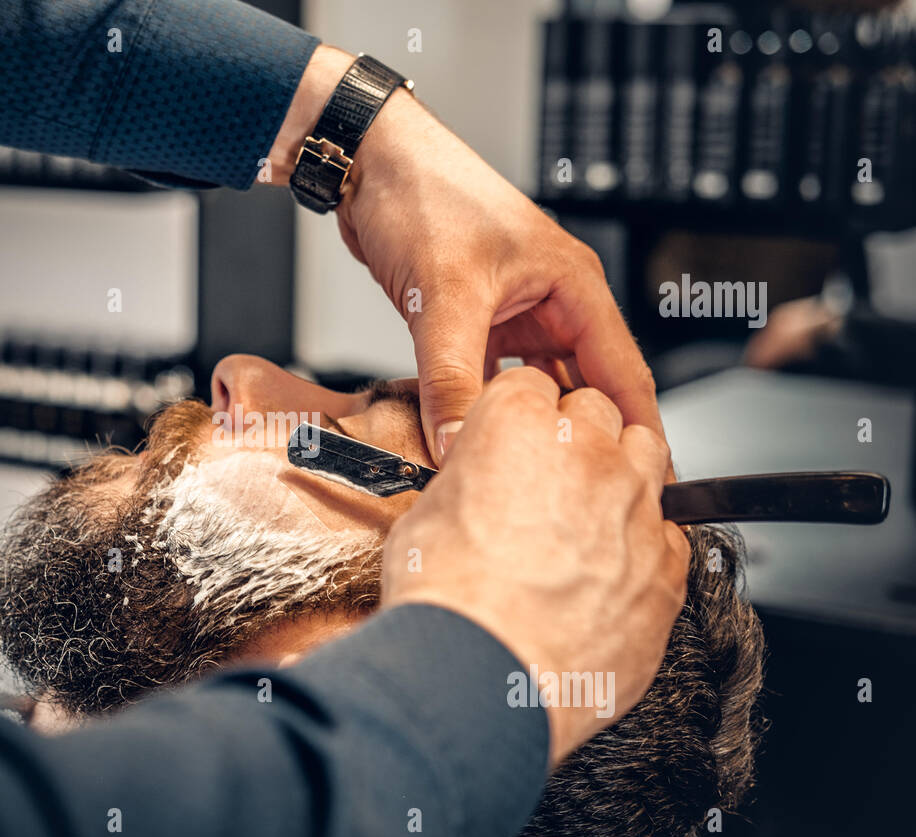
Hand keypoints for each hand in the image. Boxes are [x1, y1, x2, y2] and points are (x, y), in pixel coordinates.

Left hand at [268, 46, 662, 464]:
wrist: (369, 164)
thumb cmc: (424, 195)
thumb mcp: (443, 297)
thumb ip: (451, 379)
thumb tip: (458, 444)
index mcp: (573, 287)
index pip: (624, 373)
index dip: (638, 432)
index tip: (644, 483)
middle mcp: (553, 301)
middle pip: (584, 386)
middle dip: (583, 438)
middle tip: (582, 496)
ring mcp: (514, 312)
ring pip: (535, 386)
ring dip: (531, 426)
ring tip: (534, 479)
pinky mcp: (476, 320)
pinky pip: (493, 378)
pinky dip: (487, 408)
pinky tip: (478, 441)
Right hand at [379, 367, 688, 766]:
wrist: (483, 678)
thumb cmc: (446, 602)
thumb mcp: (422, 517)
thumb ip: (465, 481)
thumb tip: (474, 485)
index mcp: (518, 424)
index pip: (529, 386)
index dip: (516, 416)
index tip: (509, 441)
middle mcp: (587, 452)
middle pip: (595, 411)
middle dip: (574, 437)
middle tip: (544, 480)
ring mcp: (636, 506)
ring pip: (646, 454)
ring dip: (620, 471)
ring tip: (586, 514)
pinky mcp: (667, 565)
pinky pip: (671, 529)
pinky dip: (645, 539)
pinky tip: (610, 568)